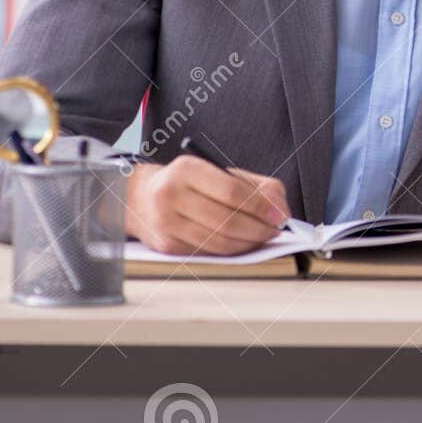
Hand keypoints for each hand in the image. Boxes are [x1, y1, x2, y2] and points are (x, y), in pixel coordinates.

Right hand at [124, 156, 289, 255]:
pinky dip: (231, 250)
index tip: (280, 216)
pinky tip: (241, 243)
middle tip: (275, 230)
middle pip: (228, 221)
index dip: (262, 207)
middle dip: (259, 229)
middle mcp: (171, 195)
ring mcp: (166, 222)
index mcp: (187, 169)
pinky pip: (208, 252)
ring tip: (261, 237)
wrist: (141, 198)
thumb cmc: (189, 184)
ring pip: (219, 241)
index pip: (232, 191)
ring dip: (249, 243)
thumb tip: (280, 210)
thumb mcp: (219, 173)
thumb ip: (256, 186)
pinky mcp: (166, 245)